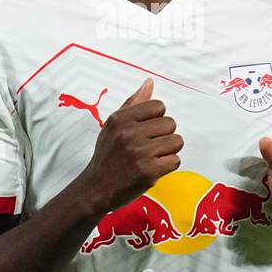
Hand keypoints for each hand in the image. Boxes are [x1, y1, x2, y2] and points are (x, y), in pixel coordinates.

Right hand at [77, 78, 181, 213]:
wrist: (95, 189)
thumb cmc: (107, 156)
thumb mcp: (113, 126)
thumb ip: (133, 104)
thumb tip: (149, 83)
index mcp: (121, 119)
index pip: (158, 106)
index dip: (157, 119)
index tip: (146, 131)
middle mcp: (130, 133)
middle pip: (170, 123)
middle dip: (164, 136)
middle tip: (149, 148)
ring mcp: (140, 152)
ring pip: (176, 141)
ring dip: (168, 151)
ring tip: (153, 157)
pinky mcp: (148, 171)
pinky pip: (175, 160)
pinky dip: (167, 166)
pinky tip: (153, 169)